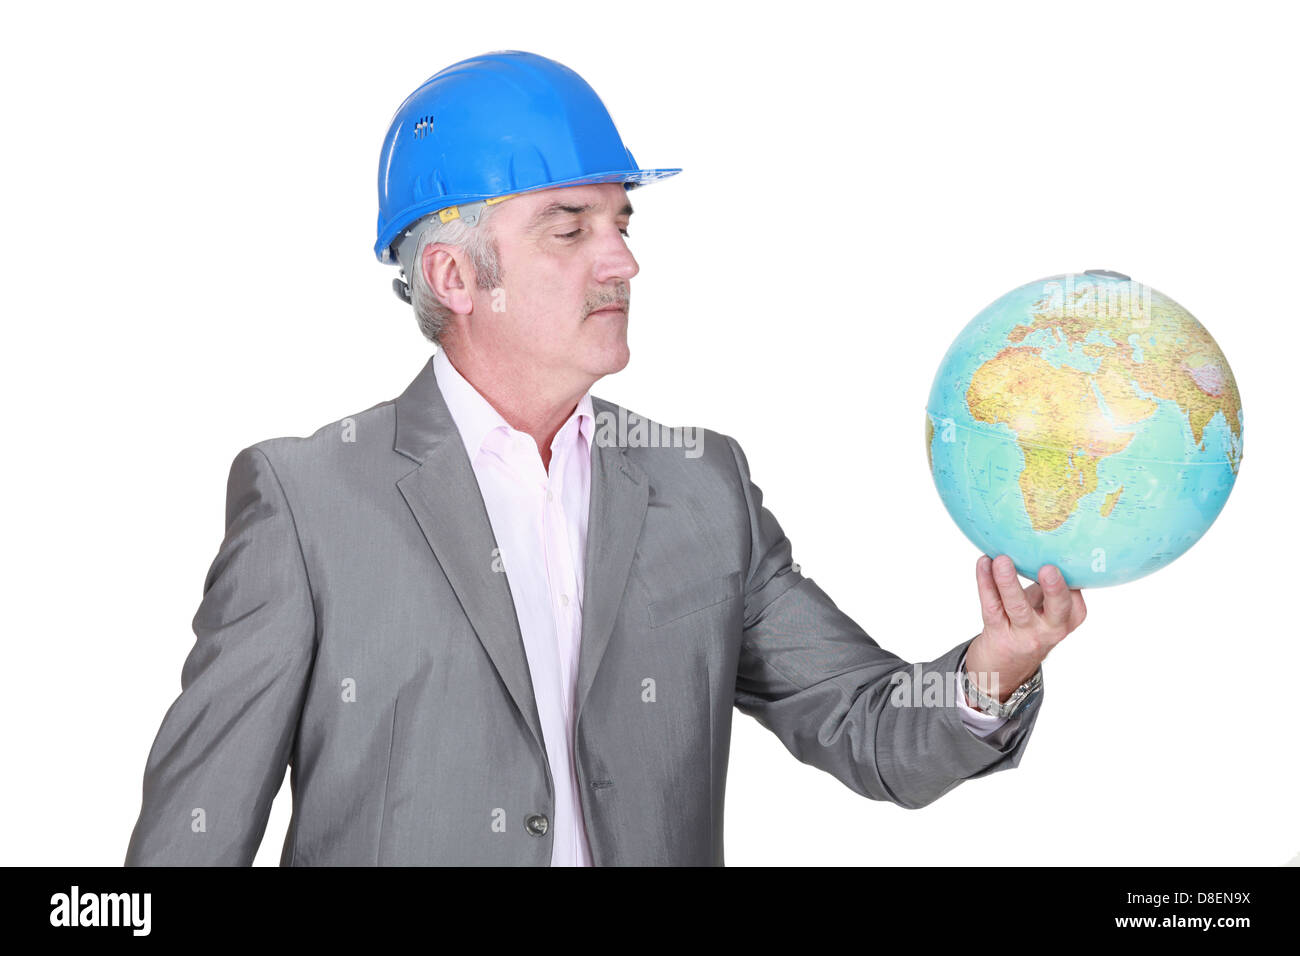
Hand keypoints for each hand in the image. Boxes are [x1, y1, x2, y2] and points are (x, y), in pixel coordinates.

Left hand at [964, 554, 1086, 702]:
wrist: (1006, 666)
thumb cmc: (1032, 623)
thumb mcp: (1050, 607)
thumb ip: (1052, 581)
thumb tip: (1046, 539)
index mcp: (1072, 616)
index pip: (1074, 593)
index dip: (1070, 572)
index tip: (1065, 547)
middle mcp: (1052, 628)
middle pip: (1057, 608)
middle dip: (1054, 588)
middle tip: (1048, 568)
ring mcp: (1025, 633)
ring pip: (1018, 606)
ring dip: (1008, 582)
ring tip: (1001, 560)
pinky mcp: (998, 634)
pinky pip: (991, 606)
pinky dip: (985, 582)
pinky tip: (983, 563)